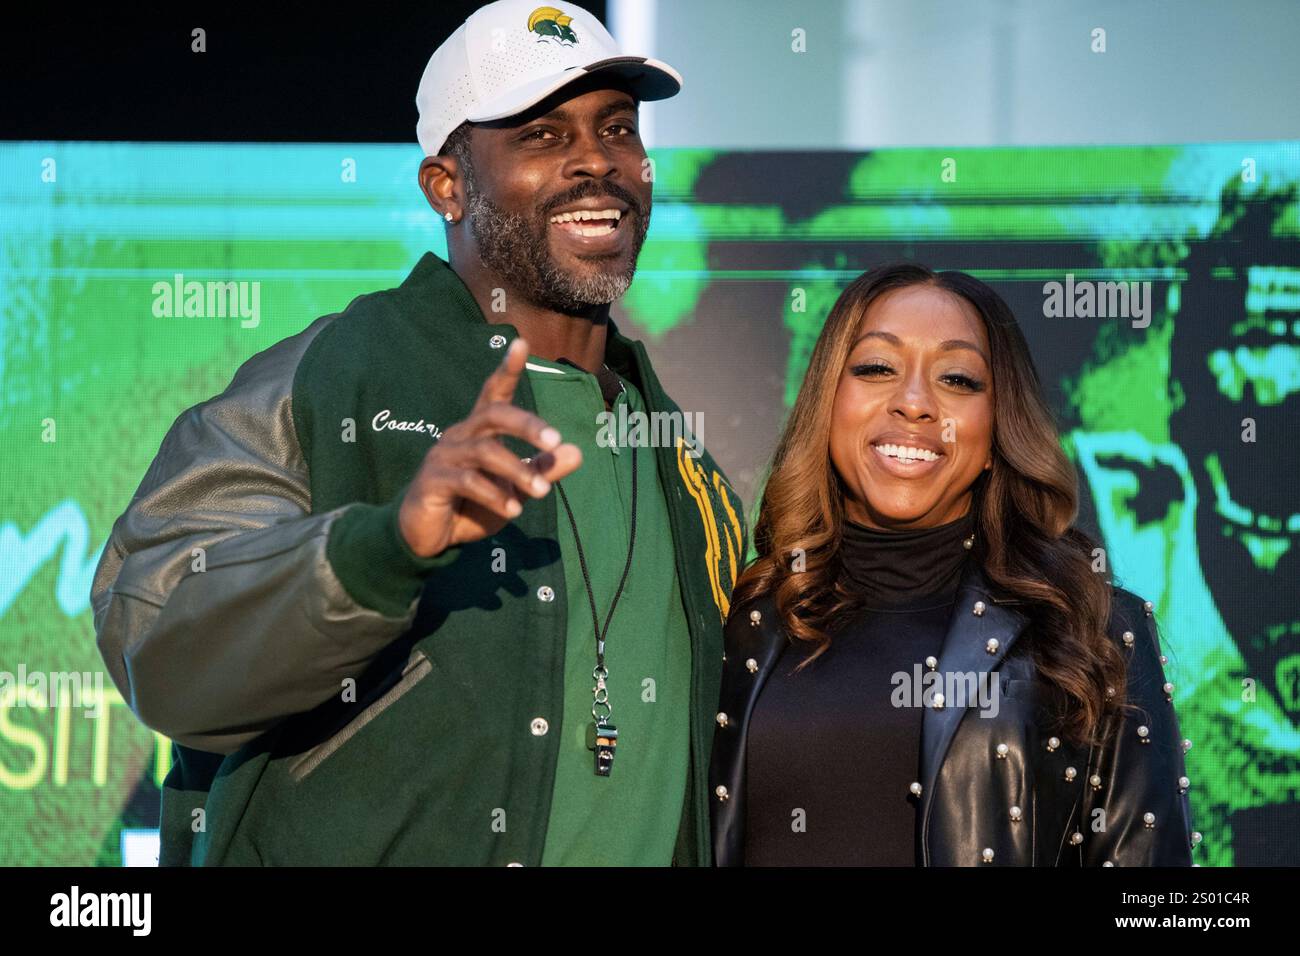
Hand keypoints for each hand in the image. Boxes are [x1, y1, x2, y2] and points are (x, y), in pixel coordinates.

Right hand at [397, 338, 582, 557]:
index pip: (493, 392)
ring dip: (518, 471)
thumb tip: (577, 452)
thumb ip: (541, 470)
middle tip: (556, 441)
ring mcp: (444, 455)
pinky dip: (494, 495)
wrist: (429, 538)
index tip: (521, 342)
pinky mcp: (433, 480)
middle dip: (527, 425)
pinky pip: (468, 481)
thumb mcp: (514, 490)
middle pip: (494, 414)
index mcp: (480, 431)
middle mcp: (461, 435)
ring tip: (542, 493)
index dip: (507, 369)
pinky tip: (513, 511)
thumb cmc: (472, 506)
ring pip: (485, 452)